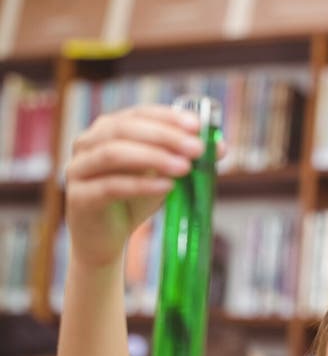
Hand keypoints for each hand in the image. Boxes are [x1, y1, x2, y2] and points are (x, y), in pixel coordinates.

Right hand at [65, 105, 203, 267]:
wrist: (103, 242)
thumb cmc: (131, 203)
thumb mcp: (161, 178)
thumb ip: (183, 160)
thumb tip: (220, 146)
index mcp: (107, 130)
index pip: (138, 113)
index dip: (167, 117)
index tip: (197, 126)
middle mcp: (87, 143)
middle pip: (125, 129)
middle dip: (165, 137)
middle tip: (196, 149)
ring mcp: (79, 169)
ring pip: (115, 154)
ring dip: (154, 157)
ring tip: (184, 167)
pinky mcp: (80, 197)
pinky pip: (112, 186)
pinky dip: (141, 185)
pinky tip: (166, 187)